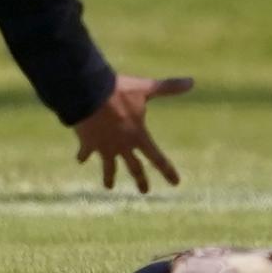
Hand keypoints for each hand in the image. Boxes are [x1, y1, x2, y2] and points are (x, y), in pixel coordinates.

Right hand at [73, 73, 191, 193]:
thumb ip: (168, 87)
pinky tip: (80, 160)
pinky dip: (83, 156)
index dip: (167, 171)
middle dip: (140, 180)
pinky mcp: (88, 143)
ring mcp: (105, 147)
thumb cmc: (119, 93)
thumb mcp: (145, 88)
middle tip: (144, 191)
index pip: (157, 158)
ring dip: (109, 177)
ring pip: (109, 167)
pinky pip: (85, 152)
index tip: (175, 183)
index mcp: (138, 136)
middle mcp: (123, 147)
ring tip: (108, 187)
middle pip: (134, 168)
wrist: (89, 95)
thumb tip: (191, 81)